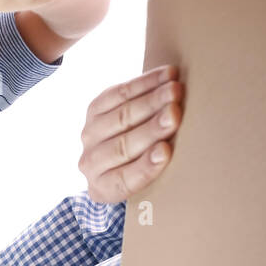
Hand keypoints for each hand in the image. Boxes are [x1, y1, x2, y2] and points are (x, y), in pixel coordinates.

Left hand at [79, 66, 183, 201]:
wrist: (118, 150)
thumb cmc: (142, 168)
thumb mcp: (149, 182)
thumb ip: (156, 170)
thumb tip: (176, 149)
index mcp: (104, 189)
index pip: (124, 181)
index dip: (145, 166)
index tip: (165, 150)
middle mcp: (91, 164)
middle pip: (123, 146)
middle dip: (151, 128)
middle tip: (174, 114)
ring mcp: (89, 136)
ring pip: (121, 117)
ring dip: (151, 101)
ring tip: (174, 90)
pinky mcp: (94, 109)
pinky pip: (119, 93)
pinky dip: (145, 83)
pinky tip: (167, 75)